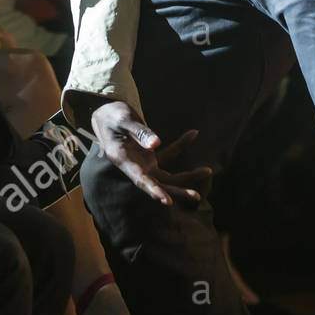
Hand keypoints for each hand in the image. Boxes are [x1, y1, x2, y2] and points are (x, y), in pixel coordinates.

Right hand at [89, 101, 211, 206]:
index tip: (167, 200)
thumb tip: (157, 145)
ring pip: (166, 176)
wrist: (106, 113)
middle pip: (157, 184)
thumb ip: (139, 132)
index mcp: (122, 160)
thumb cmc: (112, 115)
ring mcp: (143, 163)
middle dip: (177, 190)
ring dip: (186, 176)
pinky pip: (169, 155)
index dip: (153, 190)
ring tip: (207, 170)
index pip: (140, 180)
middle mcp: (134, 167)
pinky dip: (181, 146)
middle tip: (197, 196)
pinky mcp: (150, 157)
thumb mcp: (123, 119)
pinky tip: (193, 134)